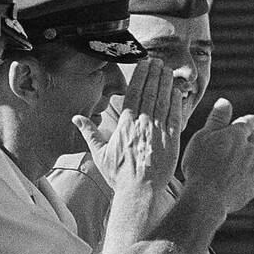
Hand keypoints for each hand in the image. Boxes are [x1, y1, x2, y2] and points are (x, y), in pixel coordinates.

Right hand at [74, 57, 181, 193]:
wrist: (138, 191)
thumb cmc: (119, 175)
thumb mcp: (100, 153)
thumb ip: (89, 132)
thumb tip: (76, 118)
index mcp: (126, 124)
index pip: (134, 93)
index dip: (140, 76)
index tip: (144, 63)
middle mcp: (142, 124)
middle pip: (150, 92)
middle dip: (154, 74)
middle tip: (158, 61)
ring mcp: (158, 131)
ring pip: (163, 101)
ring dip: (166, 83)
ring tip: (168, 70)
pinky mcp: (172, 141)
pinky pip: (175, 117)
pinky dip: (176, 103)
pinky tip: (177, 92)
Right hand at [181, 98, 253, 213]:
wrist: (207, 197)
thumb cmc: (200, 165)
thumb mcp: (203, 137)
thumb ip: (217, 119)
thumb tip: (225, 101)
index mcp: (237, 134)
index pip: (249, 122)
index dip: (251, 120)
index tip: (253, 121)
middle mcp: (249, 149)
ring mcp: (253, 167)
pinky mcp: (253, 184)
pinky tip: (251, 168)